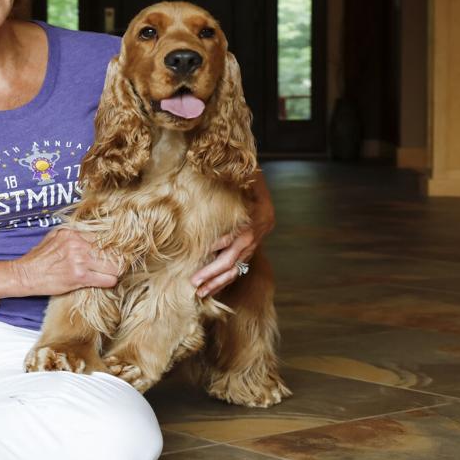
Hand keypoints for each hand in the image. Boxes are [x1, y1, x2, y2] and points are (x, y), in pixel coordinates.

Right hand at [10, 228, 122, 296]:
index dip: (112, 247)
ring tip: (113, 274)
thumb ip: (72, 235)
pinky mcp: (80, 277)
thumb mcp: (54, 237)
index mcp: (73, 234)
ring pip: (113, 266)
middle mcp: (78, 244)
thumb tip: (90, 236)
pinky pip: (107, 280)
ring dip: (115, 271)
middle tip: (118, 265)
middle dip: (118, 259)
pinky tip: (107, 282)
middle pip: (112, 251)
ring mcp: (80, 260)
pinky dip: (110, 282)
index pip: (104, 238)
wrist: (25, 275)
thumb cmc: (39, 258)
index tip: (114, 253)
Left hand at [193, 176, 275, 297]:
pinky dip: (223, 282)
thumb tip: (217, 165)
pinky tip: (210, 291)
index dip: (218, 244)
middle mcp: (253, 237)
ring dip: (217, 282)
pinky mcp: (248, 254)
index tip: (201, 251)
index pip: (234, 235)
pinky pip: (237, 271)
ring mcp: (252, 247)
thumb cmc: (250, 184)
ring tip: (200, 293)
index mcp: (255, 218)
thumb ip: (234, 173)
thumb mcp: (246, 175)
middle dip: (212, 272)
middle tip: (194, 282)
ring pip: (235, 270)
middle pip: (232, 258)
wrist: (265, 198)